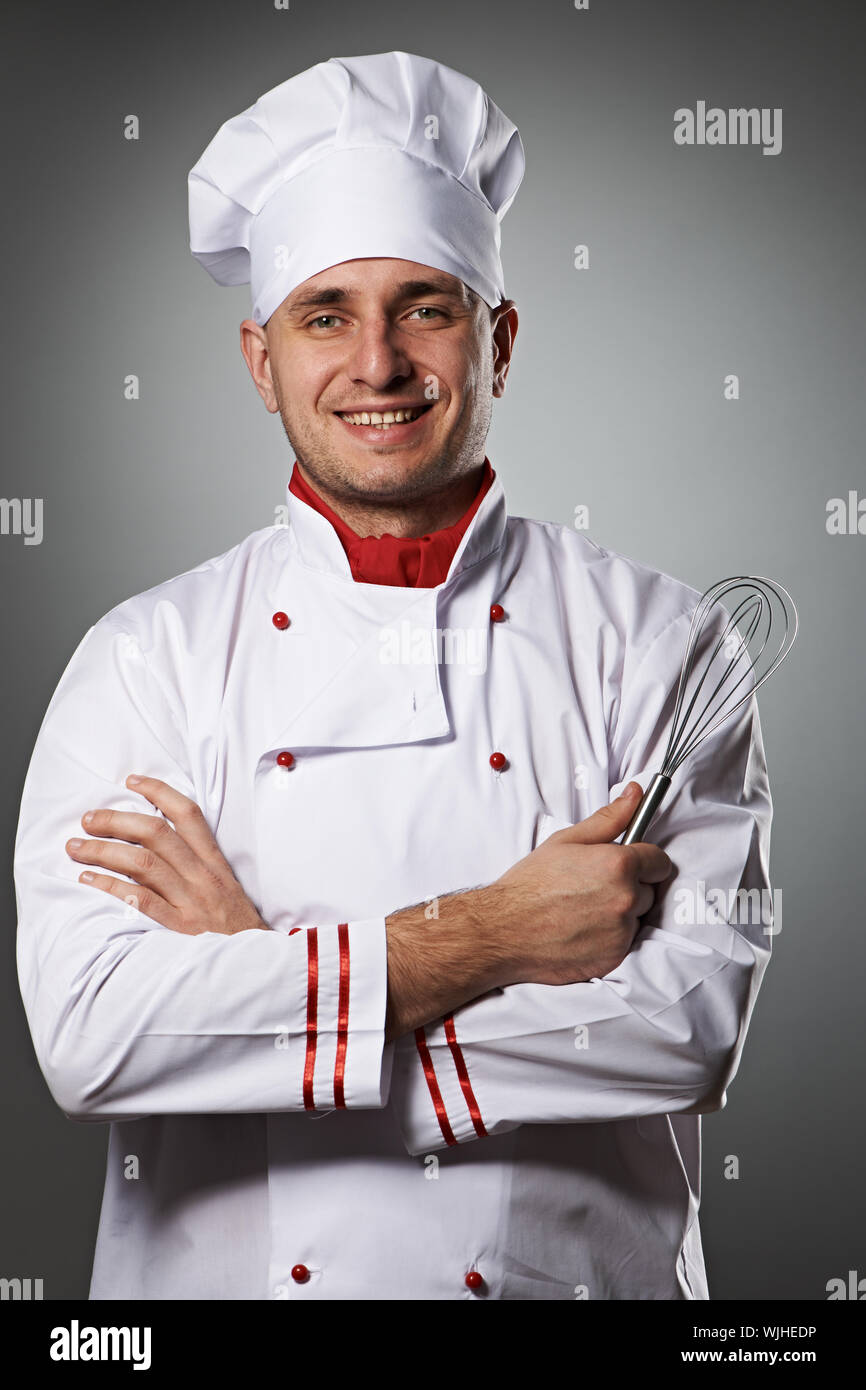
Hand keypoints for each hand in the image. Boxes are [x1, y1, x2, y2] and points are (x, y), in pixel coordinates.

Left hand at [65, 774, 268, 935]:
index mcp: (214, 862)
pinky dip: (111, 887)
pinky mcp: (180, 929)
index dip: (159, 792)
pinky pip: (140, 901)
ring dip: (104, 851)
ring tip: (77, 847)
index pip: (188, 814)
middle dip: (117, 821)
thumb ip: (198, 863)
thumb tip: (157, 840)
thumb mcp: (226, 886)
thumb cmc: (236, 926)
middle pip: (157, 834)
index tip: (131, 781)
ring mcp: (191, 902)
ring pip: (143, 864)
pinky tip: (89, 880)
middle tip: (89, 819)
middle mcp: (203, 877)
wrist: (256, 965)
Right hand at [491, 782, 673, 985]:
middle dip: (630, 886)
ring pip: (637, 917)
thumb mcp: (566, 841)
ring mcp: (622, 931)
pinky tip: (583, 929)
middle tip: (594, 886)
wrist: (505, 930)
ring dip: (621, 912)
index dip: (644, 860)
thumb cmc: (531, 884)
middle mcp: (626, 898)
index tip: (629, 863)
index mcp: (619, 865)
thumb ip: (609, 819)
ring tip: (585, 909)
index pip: (660, 861)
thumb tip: (634, 794)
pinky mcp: (615, 957)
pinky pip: (625, 941)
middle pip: (649, 890)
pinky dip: (610, 936)